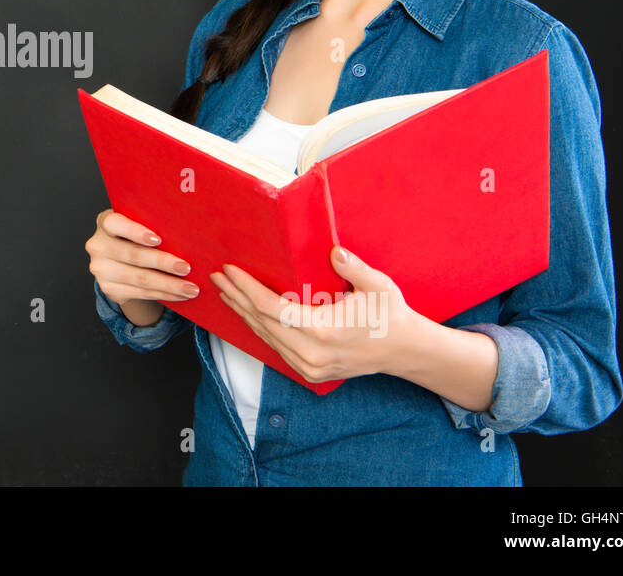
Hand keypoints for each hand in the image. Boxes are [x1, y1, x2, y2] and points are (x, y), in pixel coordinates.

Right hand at [85, 209, 200, 304]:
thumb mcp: (138, 223)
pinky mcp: (109, 289)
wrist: (120, 260)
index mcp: (105, 222)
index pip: (115, 223)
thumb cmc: (136, 235)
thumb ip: (151, 223)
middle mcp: (98, 245)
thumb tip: (186, 231)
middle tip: (186, 268)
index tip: (158, 239)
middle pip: (133, 254)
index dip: (135, 231)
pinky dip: (164, 294)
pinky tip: (180, 294)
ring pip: (140, 278)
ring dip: (169, 285)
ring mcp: (101, 269)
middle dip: (163, 262)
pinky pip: (141, 293)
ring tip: (191, 288)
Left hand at [209, 245, 418, 382]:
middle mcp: (311, 353)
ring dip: (243, 313)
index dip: (247, 288)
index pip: (272, 308)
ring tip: (226, 292)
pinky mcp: (310, 372)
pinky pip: (275, 348)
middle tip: (218, 277)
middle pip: (262, 322)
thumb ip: (355, 268)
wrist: (404, 351)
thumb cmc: (391, 315)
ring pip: (265, 338)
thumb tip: (334, 251)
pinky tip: (247, 314)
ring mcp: (309, 366)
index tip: (231, 270)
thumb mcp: (379, 287)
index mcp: (324, 331)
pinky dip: (259, 329)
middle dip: (237, 298)